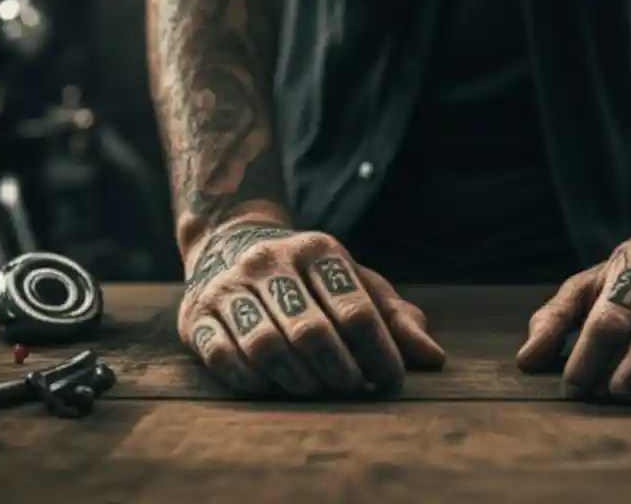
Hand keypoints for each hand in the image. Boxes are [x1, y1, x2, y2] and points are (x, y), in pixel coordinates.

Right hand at [178, 221, 444, 396]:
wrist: (228, 240)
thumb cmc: (309, 276)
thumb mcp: (355, 281)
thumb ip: (393, 317)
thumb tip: (433, 359)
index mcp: (318, 252)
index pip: (356, 310)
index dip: (380, 353)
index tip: (391, 380)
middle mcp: (271, 263)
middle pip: (312, 332)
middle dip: (340, 371)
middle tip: (353, 389)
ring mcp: (230, 288)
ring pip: (267, 346)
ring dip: (299, 380)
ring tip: (316, 390)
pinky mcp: (196, 315)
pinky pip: (224, 357)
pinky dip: (253, 380)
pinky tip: (273, 386)